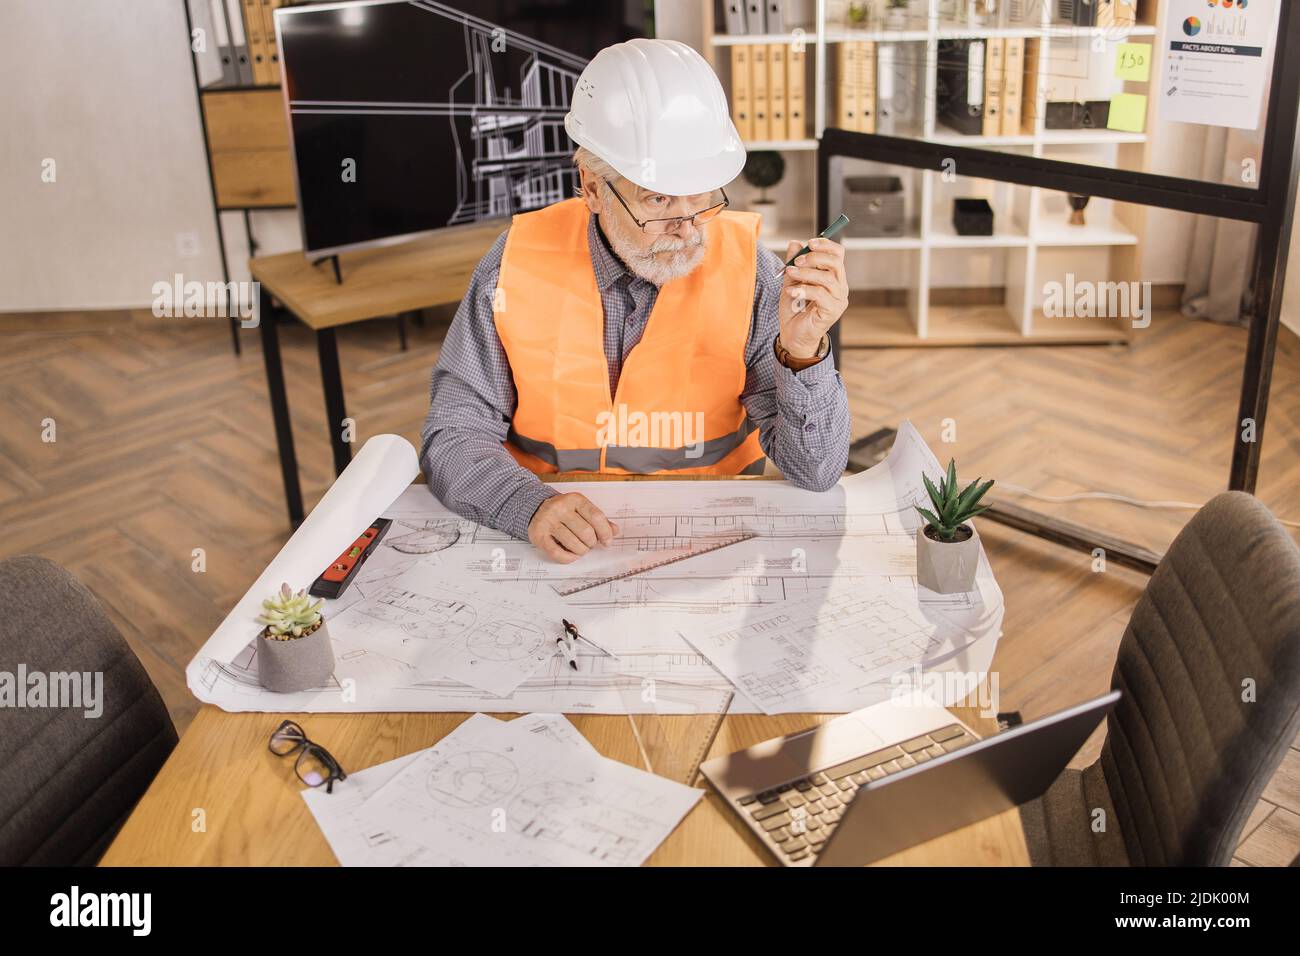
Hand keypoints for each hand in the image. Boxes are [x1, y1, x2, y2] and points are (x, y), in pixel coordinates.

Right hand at [528, 493, 619, 563]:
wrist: (535, 508)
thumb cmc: (563, 511)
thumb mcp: (581, 509)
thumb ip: (598, 519)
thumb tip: (615, 531)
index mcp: (574, 499)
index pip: (596, 517)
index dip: (605, 532)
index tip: (607, 541)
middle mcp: (560, 508)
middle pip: (586, 532)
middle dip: (592, 543)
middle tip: (590, 544)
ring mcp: (548, 522)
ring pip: (573, 544)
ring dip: (581, 551)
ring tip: (581, 548)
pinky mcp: (539, 535)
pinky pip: (558, 553)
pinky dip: (569, 557)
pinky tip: (572, 555)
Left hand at [778, 237, 848, 358]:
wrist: (793, 335)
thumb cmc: (794, 309)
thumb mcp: (791, 282)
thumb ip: (794, 263)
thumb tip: (794, 242)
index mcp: (833, 277)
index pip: (838, 254)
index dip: (826, 245)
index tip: (809, 242)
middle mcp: (840, 287)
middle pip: (835, 263)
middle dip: (815, 258)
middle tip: (796, 260)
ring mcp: (838, 300)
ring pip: (827, 278)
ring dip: (806, 273)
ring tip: (790, 274)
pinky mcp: (832, 311)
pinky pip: (820, 294)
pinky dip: (803, 290)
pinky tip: (792, 292)